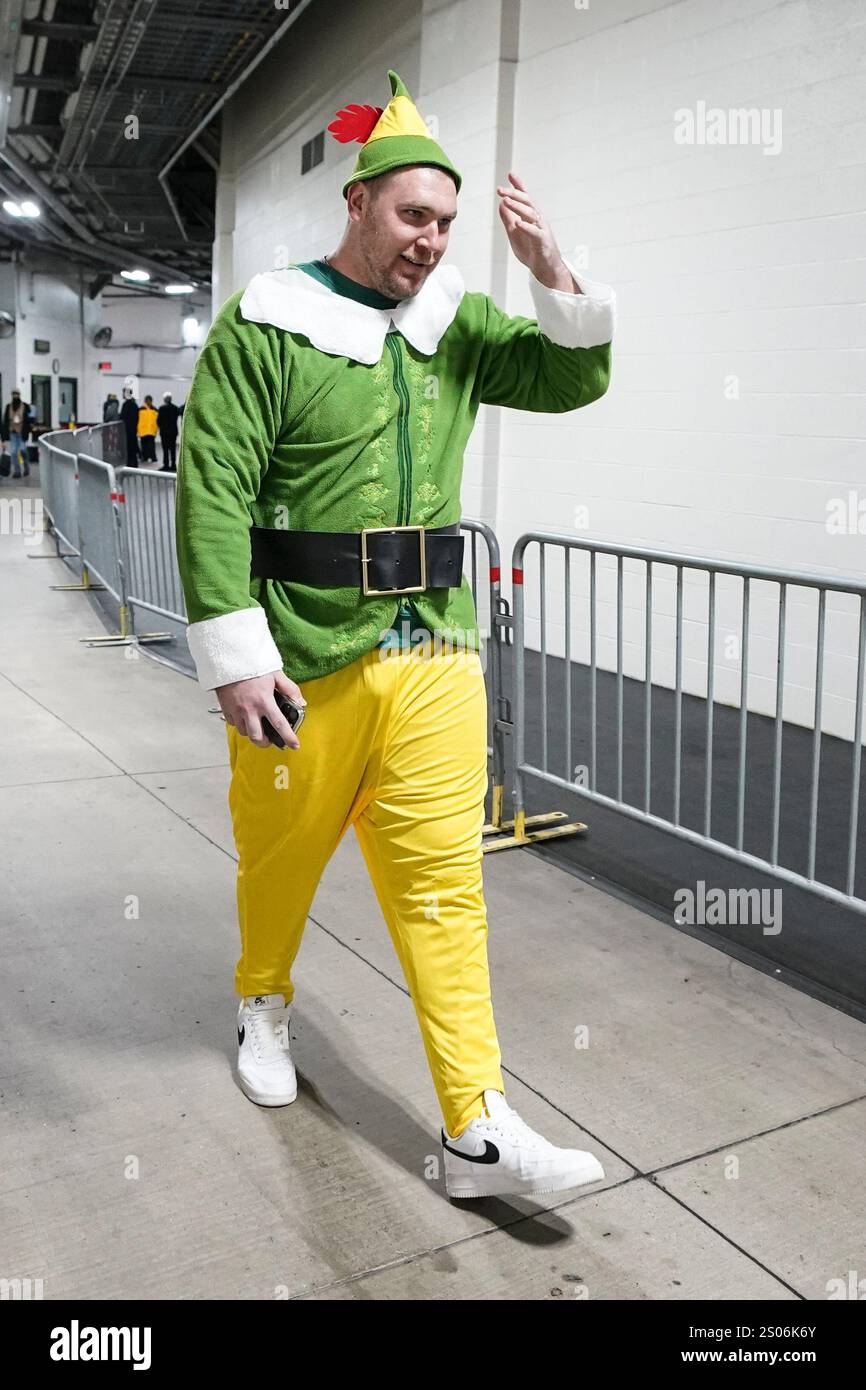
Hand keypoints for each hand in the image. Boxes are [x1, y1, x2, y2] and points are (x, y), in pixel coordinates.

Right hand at [217, 670, 305, 749]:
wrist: (229, 658)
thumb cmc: (252, 665)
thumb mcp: (275, 674)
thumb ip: (289, 689)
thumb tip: (301, 702)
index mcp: (264, 701)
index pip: (279, 724)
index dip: (288, 737)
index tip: (294, 745)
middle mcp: (249, 709)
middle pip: (257, 737)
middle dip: (264, 743)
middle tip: (269, 740)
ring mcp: (236, 710)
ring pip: (244, 732)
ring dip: (251, 733)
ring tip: (257, 726)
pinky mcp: (225, 709)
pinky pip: (233, 724)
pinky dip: (240, 724)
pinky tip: (244, 717)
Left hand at [496, 171, 577, 291]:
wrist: (545, 268)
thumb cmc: (531, 250)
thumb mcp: (515, 233)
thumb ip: (508, 220)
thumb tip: (501, 204)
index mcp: (530, 216)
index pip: (524, 198)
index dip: (518, 186)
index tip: (510, 174)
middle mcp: (537, 219)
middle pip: (527, 202)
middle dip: (514, 194)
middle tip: (500, 190)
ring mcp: (542, 229)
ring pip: (530, 214)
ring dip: (518, 207)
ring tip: (506, 201)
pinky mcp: (544, 241)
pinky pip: (535, 233)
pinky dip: (526, 227)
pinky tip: (518, 223)